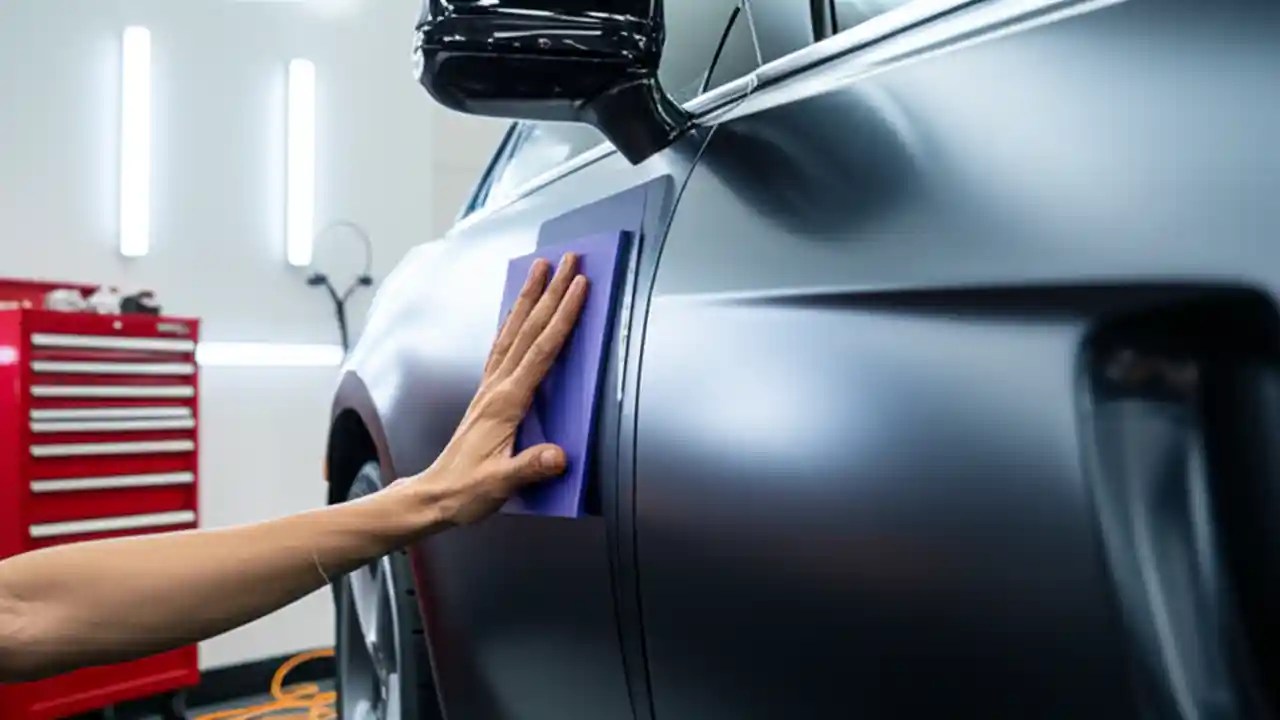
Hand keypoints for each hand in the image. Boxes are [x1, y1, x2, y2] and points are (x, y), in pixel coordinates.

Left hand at [402, 254, 587, 526]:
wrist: (435, 495)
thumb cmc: (468, 491)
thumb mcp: (501, 484)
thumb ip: (530, 468)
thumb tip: (559, 456)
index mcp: (506, 402)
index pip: (542, 351)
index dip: (563, 317)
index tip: (579, 286)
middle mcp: (496, 388)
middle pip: (529, 329)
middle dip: (551, 291)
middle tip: (567, 259)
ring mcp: (490, 388)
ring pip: (514, 331)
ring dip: (529, 297)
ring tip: (541, 268)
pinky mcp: (488, 395)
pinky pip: (504, 346)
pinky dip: (515, 321)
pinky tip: (519, 311)